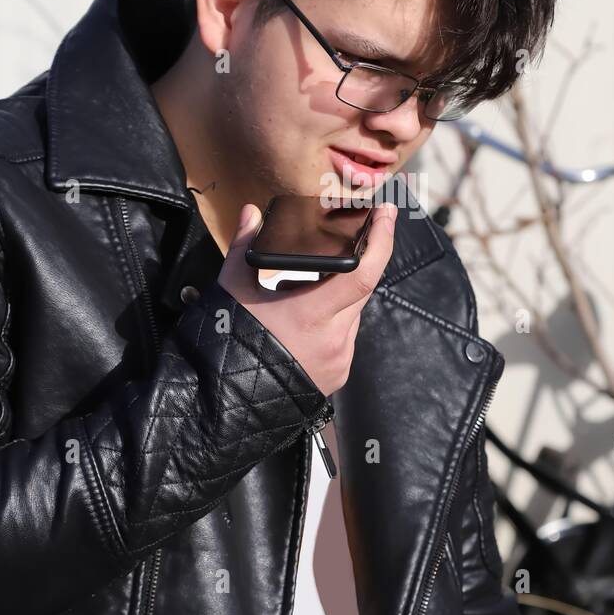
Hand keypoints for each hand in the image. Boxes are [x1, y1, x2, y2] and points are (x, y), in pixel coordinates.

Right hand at [216, 201, 397, 396]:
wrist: (227, 401)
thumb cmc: (230, 344)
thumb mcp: (234, 290)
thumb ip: (245, 247)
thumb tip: (252, 213)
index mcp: (311, 315)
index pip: (362, 274)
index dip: (381, 241)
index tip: (386, 215)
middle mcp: (334, 338)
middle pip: (361, 288)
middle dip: (356, 262)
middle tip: (347, 241)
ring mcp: (340, 359)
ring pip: (353, 312)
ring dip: (340, 295)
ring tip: (305, 289)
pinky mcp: (340, 373)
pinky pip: (346, 336)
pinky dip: (334, 321)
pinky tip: (308, 319)